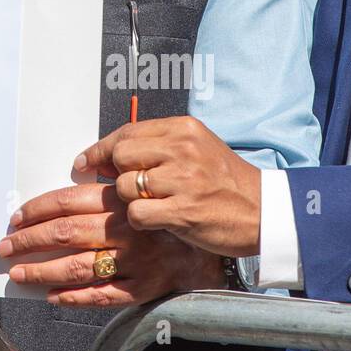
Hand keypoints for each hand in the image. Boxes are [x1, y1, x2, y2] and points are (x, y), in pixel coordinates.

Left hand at [0, 182, 225, 306]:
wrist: (215, 243)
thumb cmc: (171, 212)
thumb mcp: (143, 186)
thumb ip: (111, 182)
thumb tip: (75, 172)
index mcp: (120, 201)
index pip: (68, 202)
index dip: (36, 210)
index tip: (15, 218)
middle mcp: (124, 230)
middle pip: (66, 233)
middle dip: (29, 240)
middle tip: (5, 247)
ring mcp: (134, 261)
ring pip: (79, 266)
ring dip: (43, 270)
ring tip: (19, 273)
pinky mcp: (144, 287)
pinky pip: (103, 295)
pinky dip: (75, 297)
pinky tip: (53, 296)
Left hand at [75, 116, 261, 256]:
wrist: (265, 213)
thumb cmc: (227, 183)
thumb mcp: (197, 148)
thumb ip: (158, 145)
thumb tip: (109, 151)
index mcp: (184, 129)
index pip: (127, 132)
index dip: (101, 149)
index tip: (86, 161)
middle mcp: (182, 149)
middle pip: (120, 156)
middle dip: (116, 175)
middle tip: (128, 188)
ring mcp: (183, 180)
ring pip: (125, 186)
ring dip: (132, 201)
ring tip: (156, 205)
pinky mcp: (183, 210)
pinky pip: (137, 214)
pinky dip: (141, 221)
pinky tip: (159, 221)